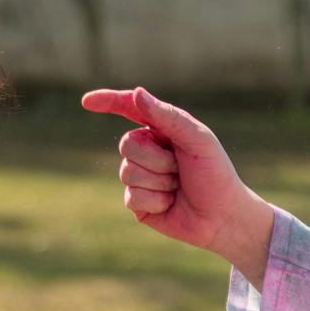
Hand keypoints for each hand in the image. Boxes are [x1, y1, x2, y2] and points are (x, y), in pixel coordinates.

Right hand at [79, 86, 276, 284]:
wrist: (222, 216)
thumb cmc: (215, 174)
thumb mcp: (197, 140)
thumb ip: (167, 116)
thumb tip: (137, 93)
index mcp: (161, 128)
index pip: (128, 109)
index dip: (107, 102)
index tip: (87, 102)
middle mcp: (147, 150)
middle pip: (126, 144)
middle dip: (156, 158)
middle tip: (179, 167)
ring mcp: (139, 176)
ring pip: (127, 172)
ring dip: (159, 182)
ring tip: (178, 186)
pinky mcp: (137, 202)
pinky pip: (132, 196)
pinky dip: (156, 201)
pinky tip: (171, 203)